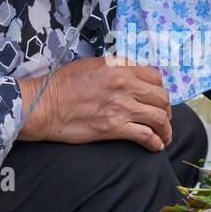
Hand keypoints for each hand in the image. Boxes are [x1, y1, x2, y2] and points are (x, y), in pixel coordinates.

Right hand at [17, 56, 172, 151]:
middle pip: (161, 97)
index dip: (159, 88)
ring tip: (164, 136)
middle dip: (166, 110)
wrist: (43, 105)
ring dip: (166, 129)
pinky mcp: (114, 128)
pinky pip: (146, 135)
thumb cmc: (61, 85)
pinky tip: (155, 146)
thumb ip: (114, 68)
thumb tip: (129, 76)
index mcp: (119, 66)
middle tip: (163, 118)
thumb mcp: (90, 65)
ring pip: (159, 117)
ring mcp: (121, 106)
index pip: (154, 75)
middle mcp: (124, 84)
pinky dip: (155, 142)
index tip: (157, 98)